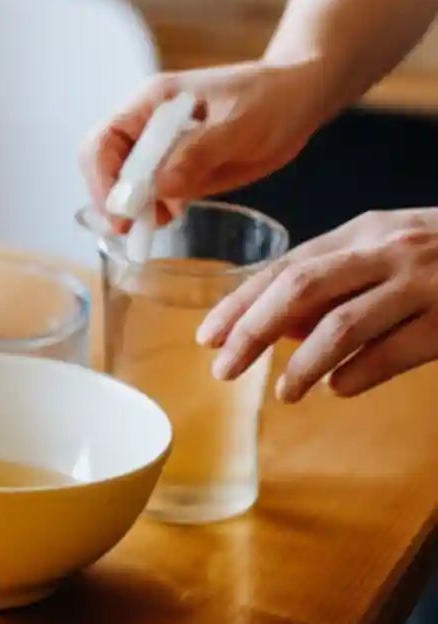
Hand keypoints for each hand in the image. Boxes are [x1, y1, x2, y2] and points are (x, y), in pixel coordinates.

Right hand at [80, 59, 333, 228]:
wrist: (300, 99)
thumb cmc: (274, 99)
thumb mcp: (242, 124)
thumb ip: (200, 151)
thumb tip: (159, 186)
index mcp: (151, 103)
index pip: (103, 141)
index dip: (103, 178)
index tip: (121, 211)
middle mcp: (146, 126)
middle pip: (102, 164)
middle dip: (111, 198)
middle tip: (130, 229)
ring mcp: (160, 149)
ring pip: (122, 184)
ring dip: (131, 209)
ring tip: (156, 225)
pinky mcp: (176, 170)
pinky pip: (148, 195)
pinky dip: (151, 212)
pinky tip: (171, 217)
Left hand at [197, 208, 437, 401]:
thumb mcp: (389, 254)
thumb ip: (336, 284)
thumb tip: (277, 328)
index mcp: (365, 232)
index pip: (285, 266)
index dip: (242, 302)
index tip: (208, 335)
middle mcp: (390, 251)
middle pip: (301, 288)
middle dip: (253, 329)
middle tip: (223, 367)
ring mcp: (426, 283)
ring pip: (344, 324)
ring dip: (303, 362)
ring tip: (283, 391)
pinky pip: (395, 352)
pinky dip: (359, 374)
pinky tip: (339, 389)